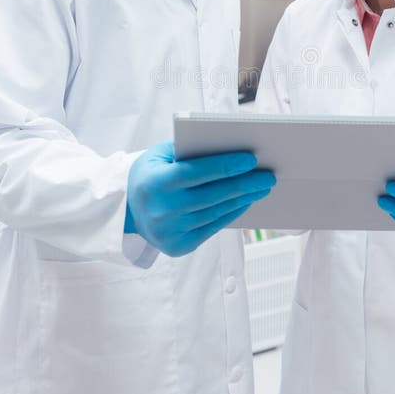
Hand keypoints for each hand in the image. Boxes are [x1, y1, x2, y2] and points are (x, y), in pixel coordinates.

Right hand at [125, 141, 275, 256]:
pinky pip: (213, 227)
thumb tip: (229, 147)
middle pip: (212, 195)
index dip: (225, 166)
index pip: (196, 172)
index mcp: (155, 183)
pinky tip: (245, 201)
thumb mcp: (159, 155)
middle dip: (244, 184)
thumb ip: (189, 149)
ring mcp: (170, 231)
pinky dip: (232, 213)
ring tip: (261, 188)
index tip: (251, 159)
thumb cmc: (150, 174)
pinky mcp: (179, 246)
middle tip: (268, 176)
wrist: (127, 211)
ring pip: (216, 212)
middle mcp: (162, 209)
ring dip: (243, 199)